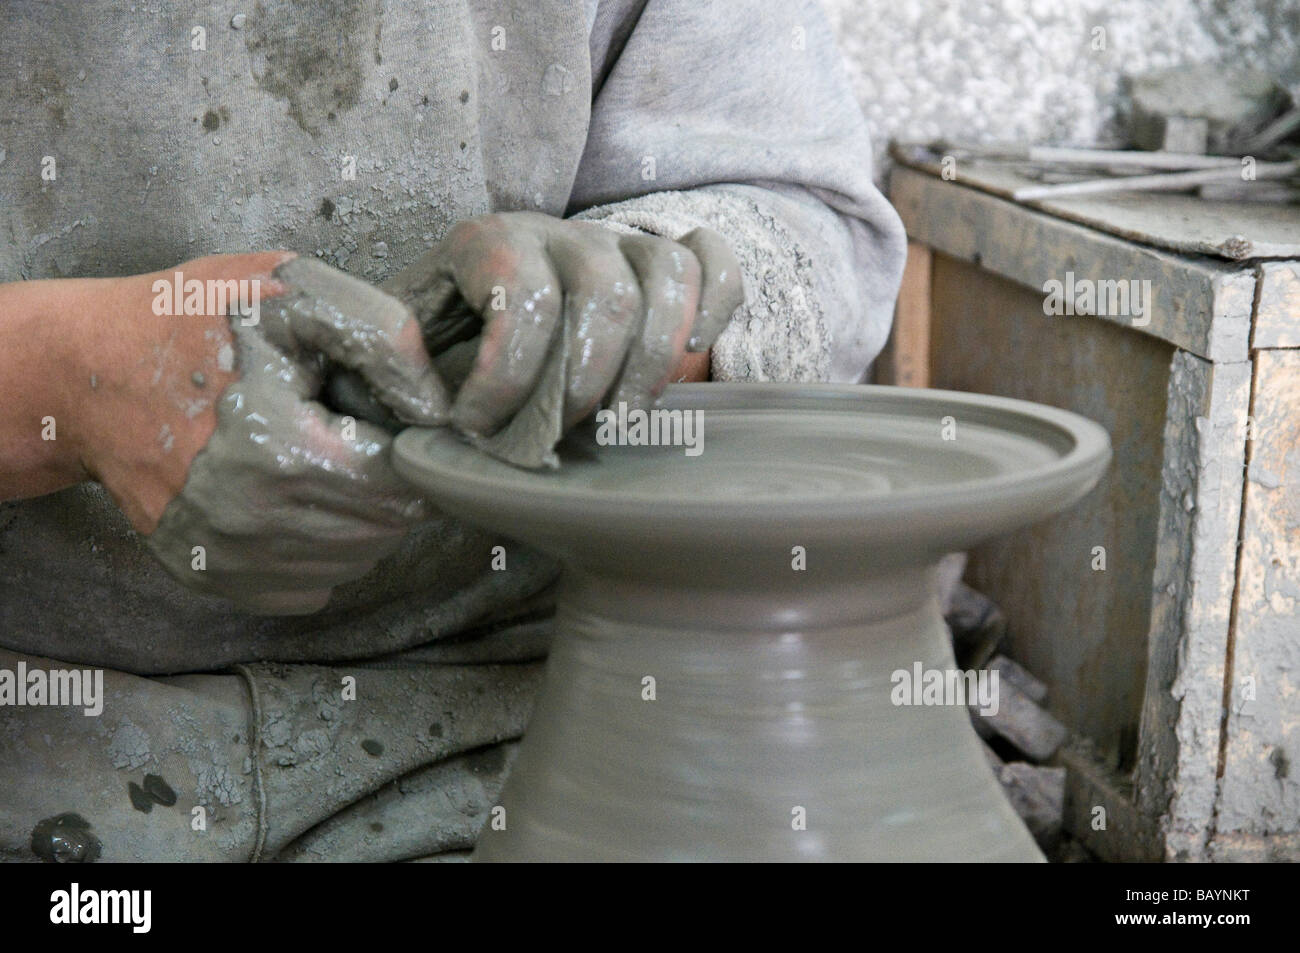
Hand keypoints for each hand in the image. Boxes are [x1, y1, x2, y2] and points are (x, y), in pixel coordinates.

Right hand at [71, 252, 444, 614]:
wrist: (86, 372)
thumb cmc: (193, 323)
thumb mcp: (295, 292)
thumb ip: (384, 339)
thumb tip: (437, 411)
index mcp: (284, 452)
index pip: (406, 488)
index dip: (412, 450)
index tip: (384, 419)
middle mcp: (256, 522)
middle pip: (386, 531)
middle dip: (387, 483)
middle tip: (346, 432)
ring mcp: (231, 558)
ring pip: (354, 563)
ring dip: (357, 517)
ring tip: (317, 459)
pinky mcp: (213, 577)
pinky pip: (311, 587)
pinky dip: (320, 550)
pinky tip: (293, 496)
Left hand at [383, 212, 743, 434]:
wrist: (469, 323)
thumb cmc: (436, 351)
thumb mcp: (400, 353)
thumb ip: (400, 365)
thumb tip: (418, 392)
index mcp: (487, 241)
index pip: (522, 294)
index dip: (505, 375)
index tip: (478, 427)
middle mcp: (557, 231)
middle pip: (604, 293)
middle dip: (582, 381)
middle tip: (553, 431)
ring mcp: (614, 242)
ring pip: (666, 274)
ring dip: (652, 360)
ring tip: (619, 416)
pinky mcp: (655, 263)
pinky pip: (712, 260)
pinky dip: (716, 303)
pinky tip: (695, 352)